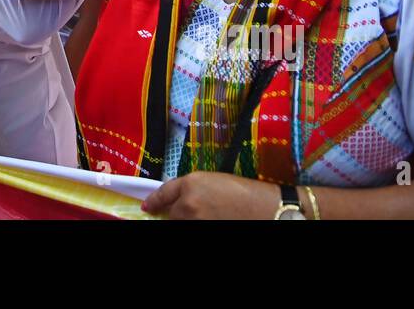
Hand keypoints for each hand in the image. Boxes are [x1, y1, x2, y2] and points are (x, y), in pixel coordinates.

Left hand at [141, 171, 277, 218]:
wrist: (266, 209)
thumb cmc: (245, 191)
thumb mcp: (214, 181)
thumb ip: (193, 189)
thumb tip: (180, 201)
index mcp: (190, 183)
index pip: (163, 194)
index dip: (153, 202)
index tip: (147, 208)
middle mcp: (188, 203)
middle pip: (172, 214)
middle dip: (178, 214)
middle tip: (194, 212)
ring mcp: (195, 222)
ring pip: (181, 224)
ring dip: (187, 221)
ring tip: (209, 216)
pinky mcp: (204, 231)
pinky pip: (191, 228)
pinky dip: (196, 225)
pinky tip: (213, 220)